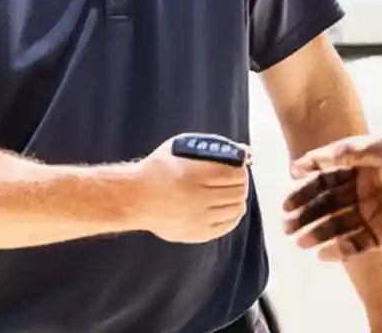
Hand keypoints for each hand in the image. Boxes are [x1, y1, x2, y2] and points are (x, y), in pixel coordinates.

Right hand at [133, 134, 251, 243]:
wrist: (134, 199)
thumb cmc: (158, 169)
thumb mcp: (182, 148)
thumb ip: (214, 148)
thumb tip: (247, 152)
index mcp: (193, 175)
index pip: (235, 173)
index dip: (240, 167)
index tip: (236, 164)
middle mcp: (197, 199)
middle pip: (238, 191)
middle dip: (240, 181)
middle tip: (234, 177)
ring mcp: (198, 219)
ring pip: (236, 209)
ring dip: (237, 198)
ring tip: (228, 191)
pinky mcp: (197, 234)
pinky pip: (227, 225)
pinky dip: (231, 215)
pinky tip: (225, 207)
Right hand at [282, 135, 381, 260]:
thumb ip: (350, 151)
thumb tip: (320, 154)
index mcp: (369, 162)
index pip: (332, 166)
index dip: (310, 170)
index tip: (291, 177)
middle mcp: (369, 186)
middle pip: (330, 197)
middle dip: (307, 208)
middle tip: (287, 221)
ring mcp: (376, 211)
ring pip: (339, 222)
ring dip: (318, 231)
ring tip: (299, 241)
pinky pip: (356, 242)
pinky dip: (339, 248)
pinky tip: (323, 253)